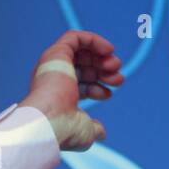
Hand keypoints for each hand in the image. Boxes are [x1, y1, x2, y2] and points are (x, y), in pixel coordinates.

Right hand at [18, 29, 123, 151]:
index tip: (109, 94)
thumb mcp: (84, 131)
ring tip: (116, 65)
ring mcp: (53, 65)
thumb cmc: (64, 130)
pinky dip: (93, 40)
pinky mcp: (56, 53)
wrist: (50, 122)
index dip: (97, 87)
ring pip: (80, 51)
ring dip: (101, 56)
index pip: (80, 85)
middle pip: (82, 67)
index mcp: (58, 96)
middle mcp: (53, 78)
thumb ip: (93, 128)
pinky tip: (108, 50)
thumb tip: (101, 132)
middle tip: (119, 78)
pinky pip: (75, 37)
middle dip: (103, 71)